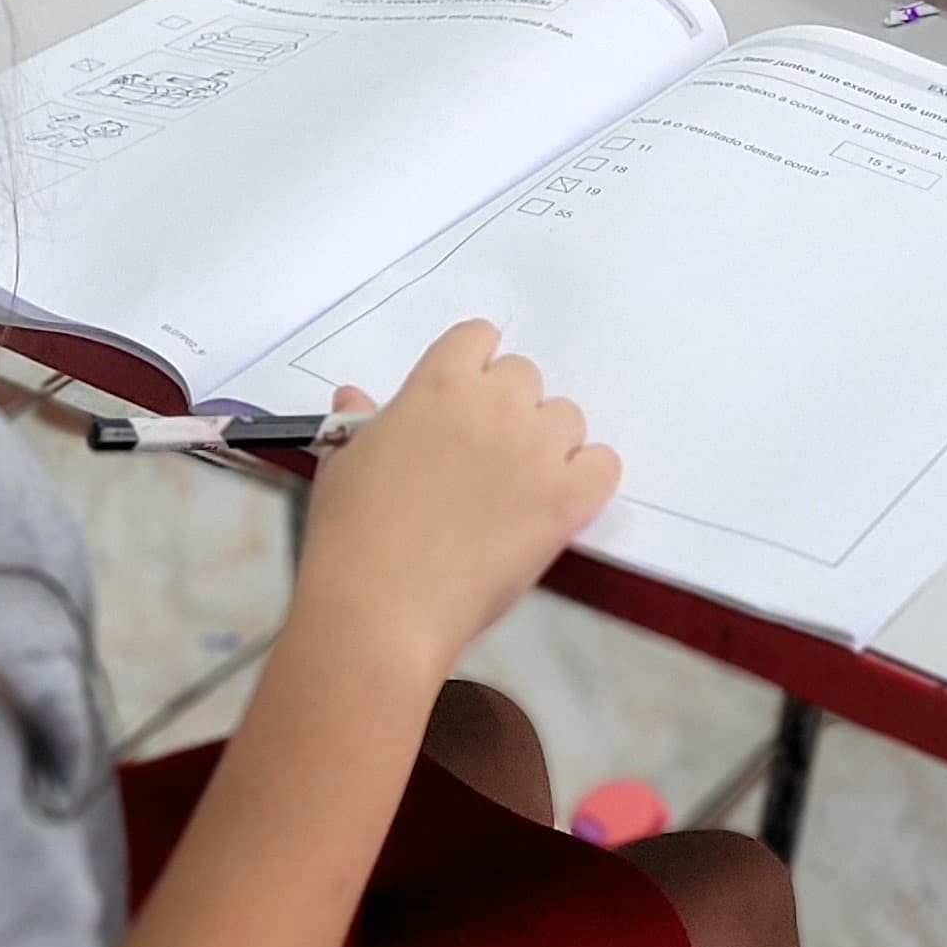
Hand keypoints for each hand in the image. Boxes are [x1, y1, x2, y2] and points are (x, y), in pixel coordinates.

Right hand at [293, 322, 616, 690]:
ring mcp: (536, 449)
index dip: (472, 369)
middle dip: (508, 410)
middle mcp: (495, 404)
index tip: (465, 403)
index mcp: (439, 386)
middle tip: (482, 459)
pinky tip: (556, 504)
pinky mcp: (566, 499)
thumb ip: (362, 421)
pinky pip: (603, 465)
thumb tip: (355, 397)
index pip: (478, 338)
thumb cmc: (352, 537)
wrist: (382, 608)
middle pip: (525, 377)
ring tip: (514, 491)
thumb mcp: (343, 464)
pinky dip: (586, 480)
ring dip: (547, 445)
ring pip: (567, 418)